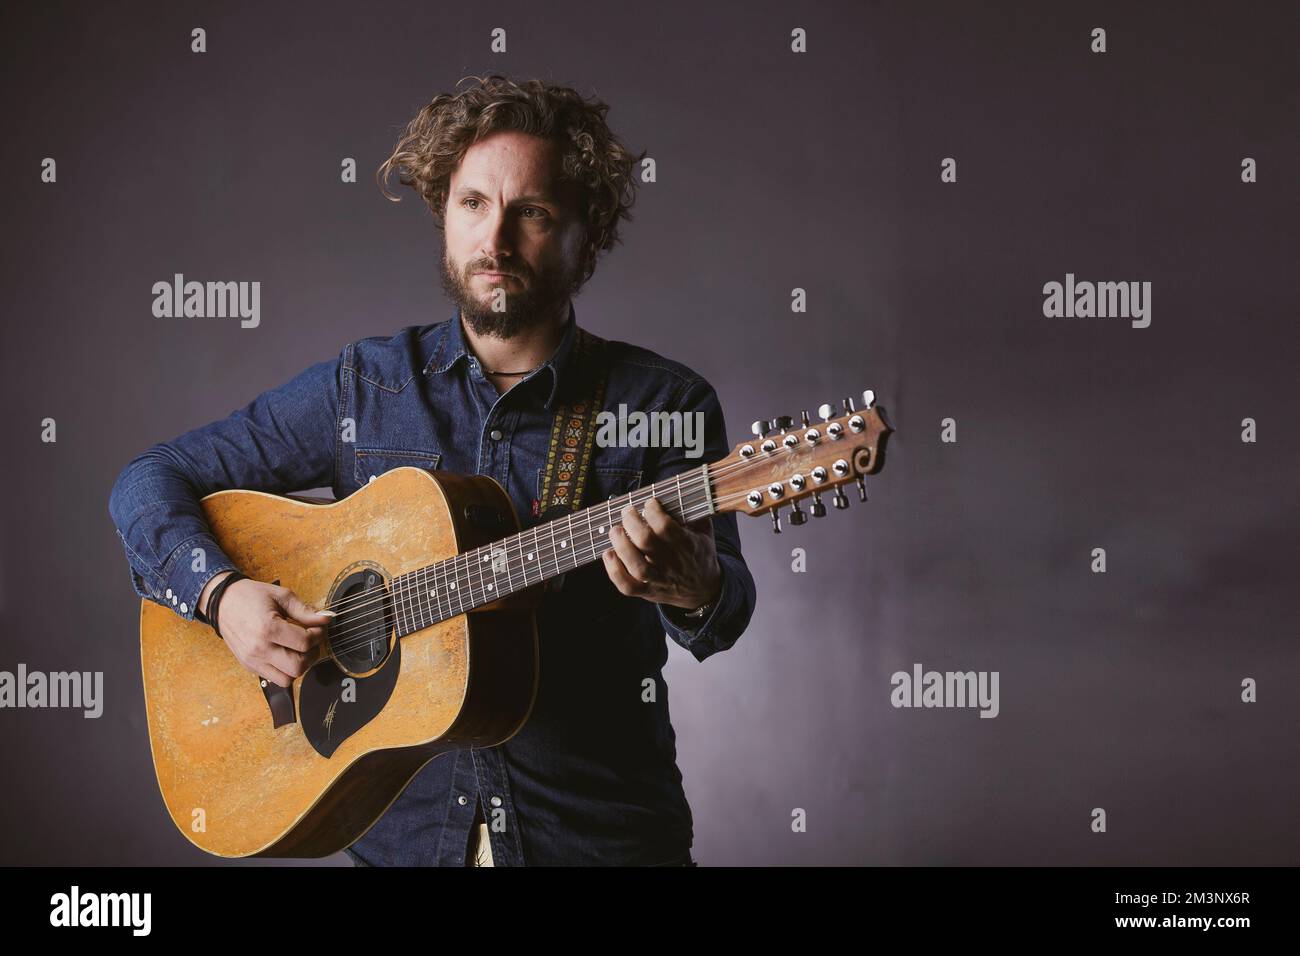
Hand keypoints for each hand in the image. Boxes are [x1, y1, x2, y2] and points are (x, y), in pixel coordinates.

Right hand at [202, 575, 331, 686]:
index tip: (318, 627)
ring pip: (288, 678)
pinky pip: (274, 679)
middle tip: (312, 640)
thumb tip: (326, 619)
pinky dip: (285, 670)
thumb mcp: (281, 596)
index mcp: (268, 628)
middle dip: (312, 654)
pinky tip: (286, 653)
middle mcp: (259, 649)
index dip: (319, 635)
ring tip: (299, 649)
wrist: (222, 602)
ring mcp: (253, 660)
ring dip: (299, 665)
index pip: (305, 643)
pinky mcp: (249, 666)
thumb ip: (305, 610)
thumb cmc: (251, 596)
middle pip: (298, 666)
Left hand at [602, 497, 722, 610]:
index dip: (652, 511)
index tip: (649, 503)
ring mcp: (660, 580)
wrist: (704, 590)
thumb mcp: (705, 532)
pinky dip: (614, 571)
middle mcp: (673, 564)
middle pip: (646, 542)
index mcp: (688, 546)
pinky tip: (609, 554)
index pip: (666, 527)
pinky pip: (628, 587)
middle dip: (631, 522)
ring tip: (615, 531)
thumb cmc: (700, 554)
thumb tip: (682, 491)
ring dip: (621, 546)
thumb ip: (696, 513)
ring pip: (637, 567)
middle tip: (627, 511)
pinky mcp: (648, 592)